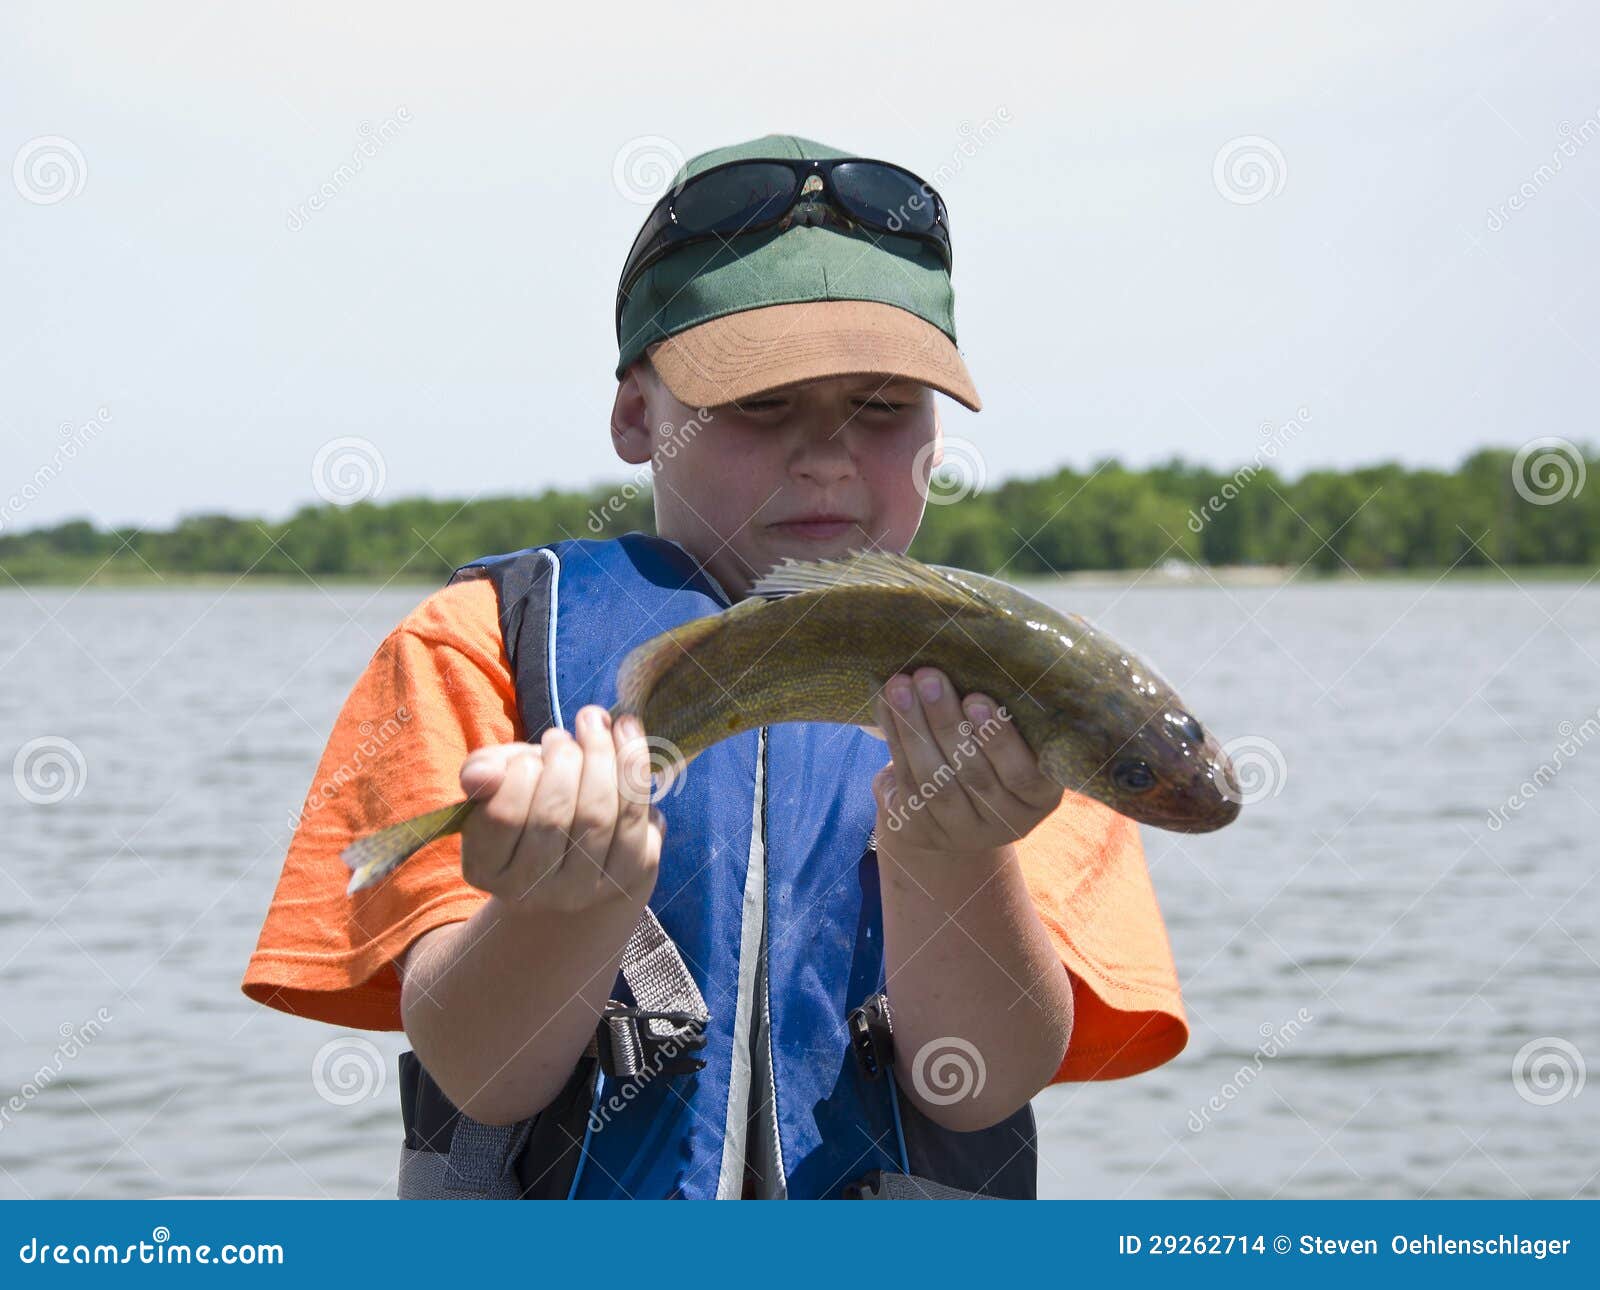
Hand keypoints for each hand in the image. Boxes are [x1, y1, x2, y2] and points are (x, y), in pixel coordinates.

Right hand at [457, 705, 663, 914]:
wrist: (576, 846)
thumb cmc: (529, 802)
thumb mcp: (498, 781)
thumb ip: (481, 771)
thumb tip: (483, 774)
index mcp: (486, 869)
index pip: (502, 815)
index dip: (520, 772)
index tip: (529, 754)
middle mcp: (532, 891)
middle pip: (554, 814)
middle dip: (563, 758)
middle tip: (561, 737)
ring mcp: (582, 889)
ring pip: (598, 814)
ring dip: (599, 754)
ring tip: (591, 726)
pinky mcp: (627, 876)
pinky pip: (634, 816)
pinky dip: (633, 764)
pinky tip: (626, 731)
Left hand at [870, 668, 1061, 855]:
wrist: (958, 805)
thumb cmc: (994, 753)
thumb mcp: (1016, 739)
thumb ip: (1011, 711)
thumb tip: (991, 644)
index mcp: (1040, 797)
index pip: (1025, 773)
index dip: (1000, 739)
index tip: (977, 698)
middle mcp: (1005, 822)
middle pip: (974, 774)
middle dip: (947, 723)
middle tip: (928, 677)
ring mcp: (962, 832)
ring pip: (935, 781)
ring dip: (914, 728)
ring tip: (900, 686)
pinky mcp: (923, 831)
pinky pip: (906, 784)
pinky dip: (895, 740)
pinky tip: (887, 707)